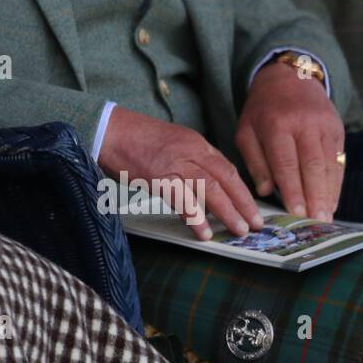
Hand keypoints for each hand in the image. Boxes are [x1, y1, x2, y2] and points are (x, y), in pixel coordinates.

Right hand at [99, 106, 262, 240]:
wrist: (108, 130)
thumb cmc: (133, 138)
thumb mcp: (170, 142)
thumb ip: (189, 158)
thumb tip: (206, 184)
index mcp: (194, 142)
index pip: (226, 167)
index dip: (241, 189)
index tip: (250, 206)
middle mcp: (189, 150)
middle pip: (226, 178)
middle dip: (244, 203)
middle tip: (255, 223)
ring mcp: (174, 163)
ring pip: (211, 190)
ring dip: (228, 213)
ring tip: (238, 230)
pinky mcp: (158, 177)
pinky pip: (183, 201)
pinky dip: (196, 219)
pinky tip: (203, 232)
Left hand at [236, 60, 344, 221]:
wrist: (289, 78)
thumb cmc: (262, 111)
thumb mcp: (246, 130)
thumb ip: (253, 161)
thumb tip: (264, 191)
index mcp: (276, 124)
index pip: (286, 163)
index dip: (292, 190)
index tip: (296, 214)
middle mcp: (304, 124)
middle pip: (312, 166)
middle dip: (315, 196)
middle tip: (317, 222)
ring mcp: (324, 126)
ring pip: (329, 165)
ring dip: (329, 194)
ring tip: (326, 218)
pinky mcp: (338, 129)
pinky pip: (339, 161)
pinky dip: (336, 183)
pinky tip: (332, 201)